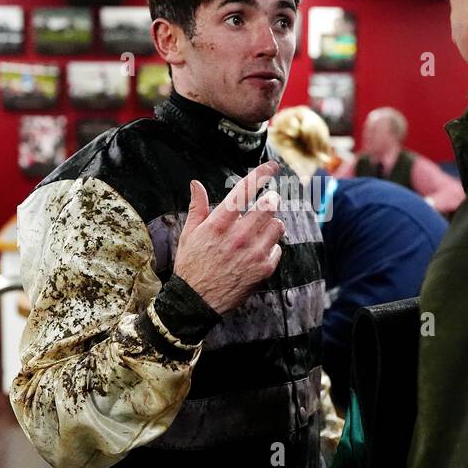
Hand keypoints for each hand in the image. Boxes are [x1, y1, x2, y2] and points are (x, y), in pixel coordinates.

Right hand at [173, 161, 284, 315]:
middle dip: (271, 199)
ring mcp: (253, 253)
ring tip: (262, 228)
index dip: (261, 174)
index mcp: (218, 224)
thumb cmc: (191, 265)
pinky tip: (259, 250)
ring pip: (277, 226)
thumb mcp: (189, 234)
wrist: (196, 301)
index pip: (244, 191)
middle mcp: (238, 236)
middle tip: (269, 200)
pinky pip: (278, 248)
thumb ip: (197, 207)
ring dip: (272, 223)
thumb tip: (196, 184)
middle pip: (268, 206)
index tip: (271, 166)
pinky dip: (272, 246)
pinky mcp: (263, 269)